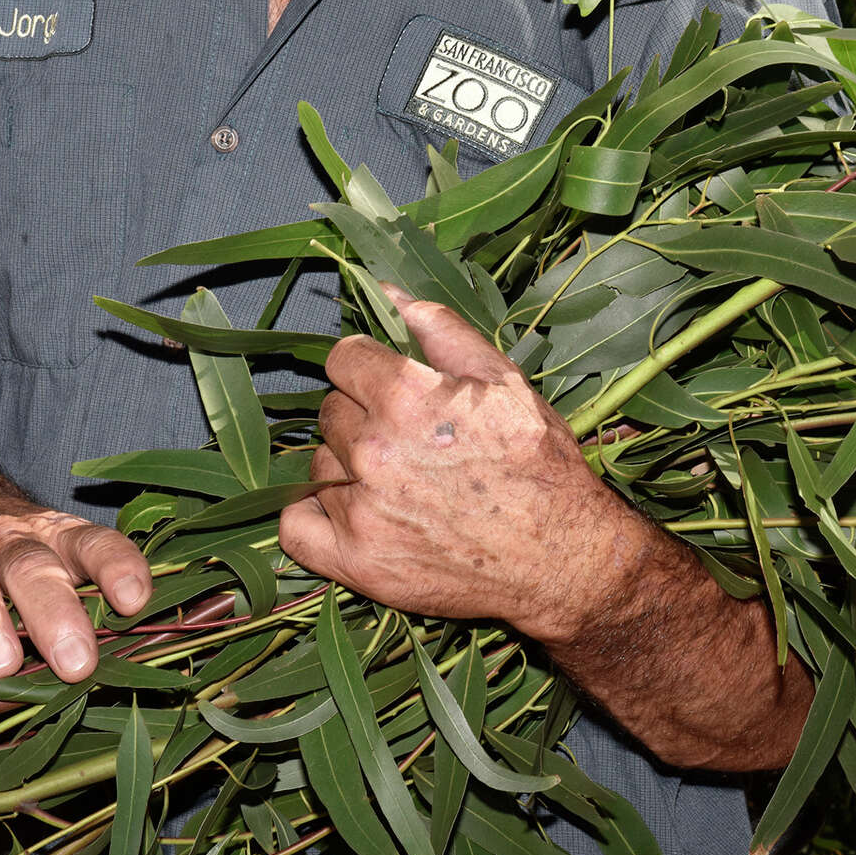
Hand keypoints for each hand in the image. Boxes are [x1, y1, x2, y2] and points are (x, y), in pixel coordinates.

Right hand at [0, 506, 151, 682]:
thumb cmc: (17, 557)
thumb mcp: (58, 561)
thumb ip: (87, 603)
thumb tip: (126, 665)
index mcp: (57, 535)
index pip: (92, 544)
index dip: (115, 567)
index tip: (133, 600)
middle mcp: (8, 538)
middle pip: (32, 568)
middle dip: (54, 615)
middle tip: (75, 663)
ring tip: (2, 664)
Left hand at [278, 291, 647, 641]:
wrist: (560, 555)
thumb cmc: (539, 463)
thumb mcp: (504, 380)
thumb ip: (441, 329)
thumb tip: (387, 292)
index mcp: (405, 397)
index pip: (342, 358)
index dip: (367, 366)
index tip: (389, 385)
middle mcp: (373, 452)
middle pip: (330, 411)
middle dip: (361, 417)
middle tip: (407, 440)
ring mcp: (360, 511)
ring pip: (319, 465)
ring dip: (346, 467)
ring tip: (397, 481)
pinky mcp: (355, 562)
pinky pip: (295, 526)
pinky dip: (311, 516)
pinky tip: (345, 511)